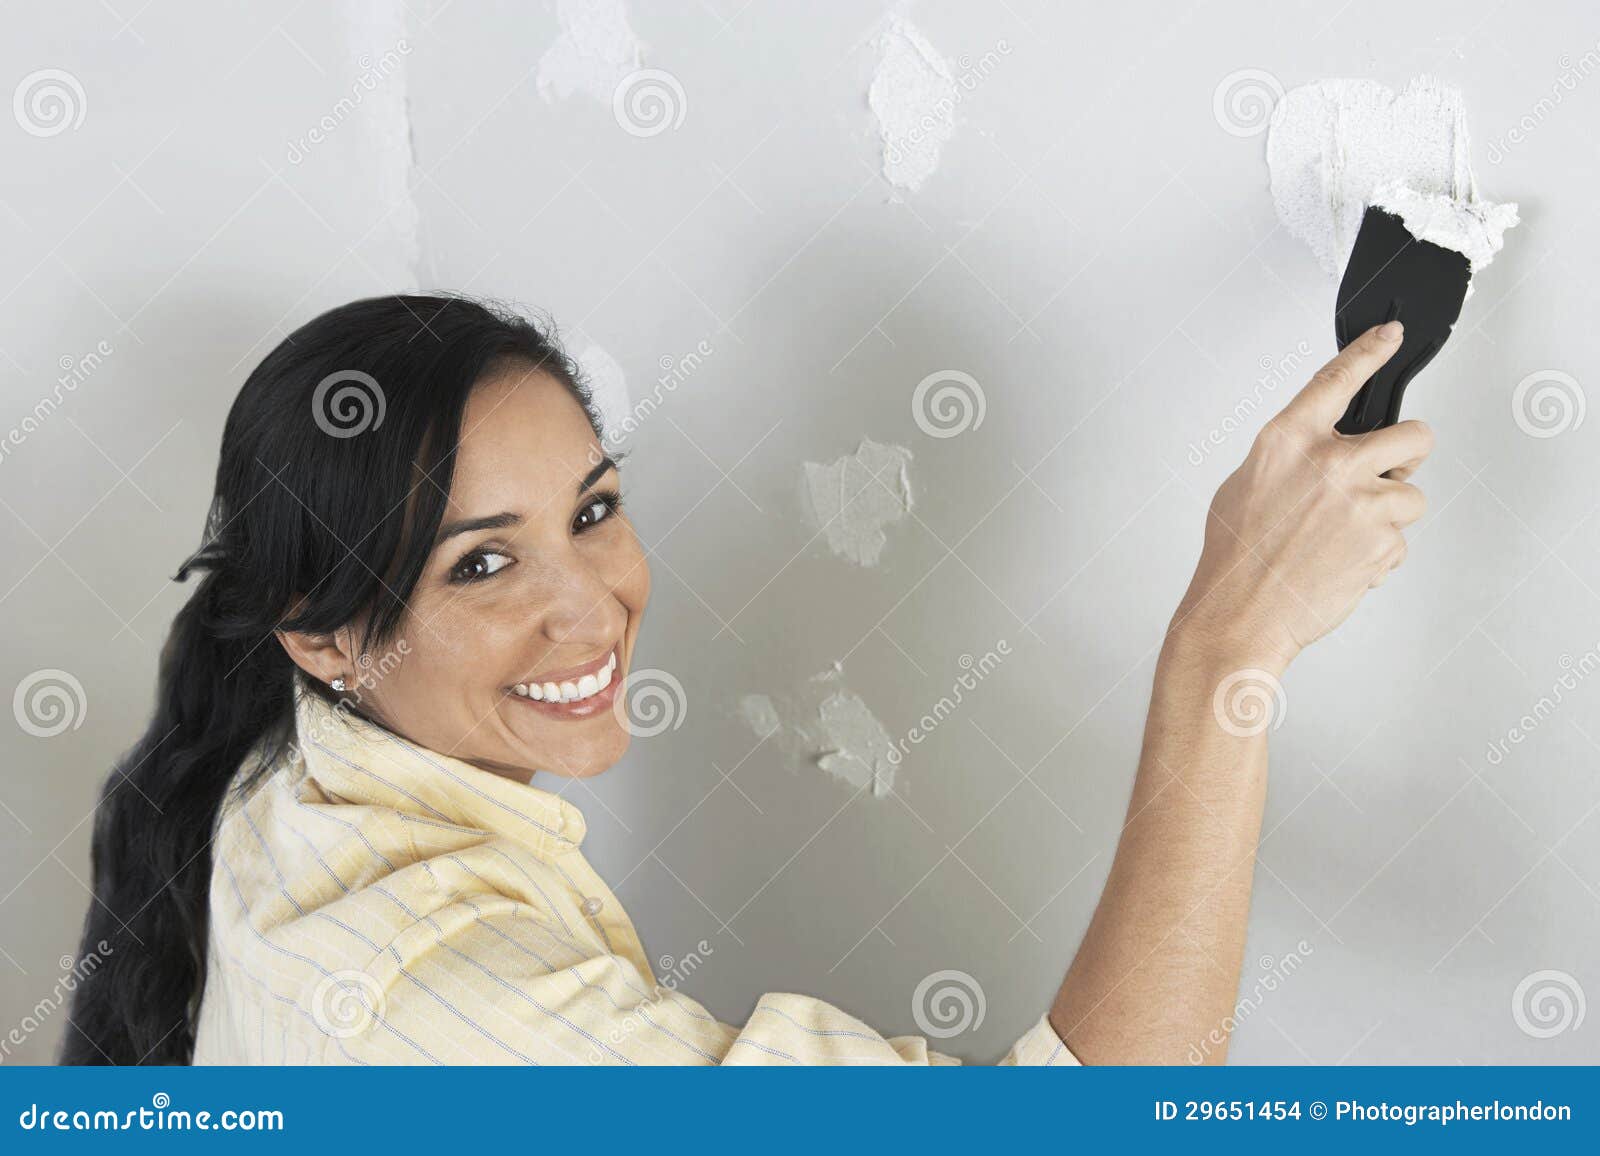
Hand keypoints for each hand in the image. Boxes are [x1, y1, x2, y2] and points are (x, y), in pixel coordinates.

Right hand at [1173, 321, 1432, 673]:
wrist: (1240, 613)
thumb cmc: (1236, 555)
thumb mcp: (1247, 484)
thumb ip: (1290, 458)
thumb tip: (1320, 454)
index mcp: (1288, 440)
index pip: (1338, 378)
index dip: (1369, 351)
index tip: (1389, 335)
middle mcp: (1330, 462)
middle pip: (1413, 434)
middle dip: (1408, 455)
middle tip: (1387, 474)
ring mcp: (1361, 502)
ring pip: (1412, 494)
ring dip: (1389, 514)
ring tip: (1345, 536)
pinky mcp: (1382, 541)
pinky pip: (1399, 539)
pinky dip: (1377, 553)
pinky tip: (1341, 562)